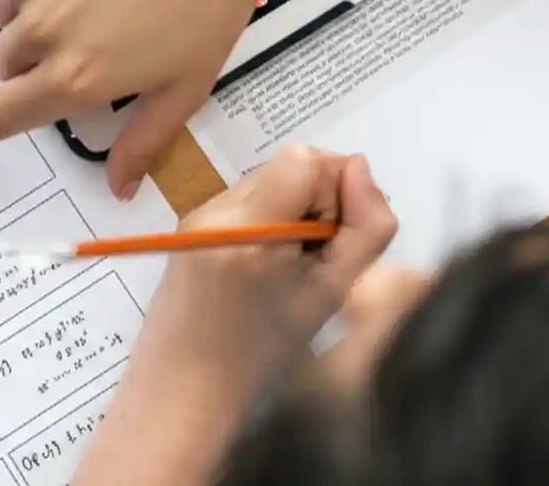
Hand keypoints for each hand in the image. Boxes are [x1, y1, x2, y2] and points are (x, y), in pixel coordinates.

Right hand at [0, 0, 296, 197]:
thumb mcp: (185, 86)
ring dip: (40, 10)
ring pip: (13, 8)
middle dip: (35, 60)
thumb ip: (143, 142)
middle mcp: (44, 29)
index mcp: (75, 77)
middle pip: (9, 59)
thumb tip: (118, 187)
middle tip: (92, 39)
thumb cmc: (212, 3)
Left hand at [144, 146, 398, 392]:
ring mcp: (197, 214)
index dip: (333, 189)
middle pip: (287, 167)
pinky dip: (265, 225)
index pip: (306, 159)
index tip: (331, 238)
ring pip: (268, 183)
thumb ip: (364, 228)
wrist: (184, 389)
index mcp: (250, 226)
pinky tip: (261, 271)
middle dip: (314, 203)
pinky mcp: (189, 226)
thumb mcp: (331, 294)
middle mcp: (216, 209)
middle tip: (312, 261)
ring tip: (286, 269)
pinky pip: (244, 204)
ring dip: (291, 213)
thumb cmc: (262, 354)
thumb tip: (360, 168)